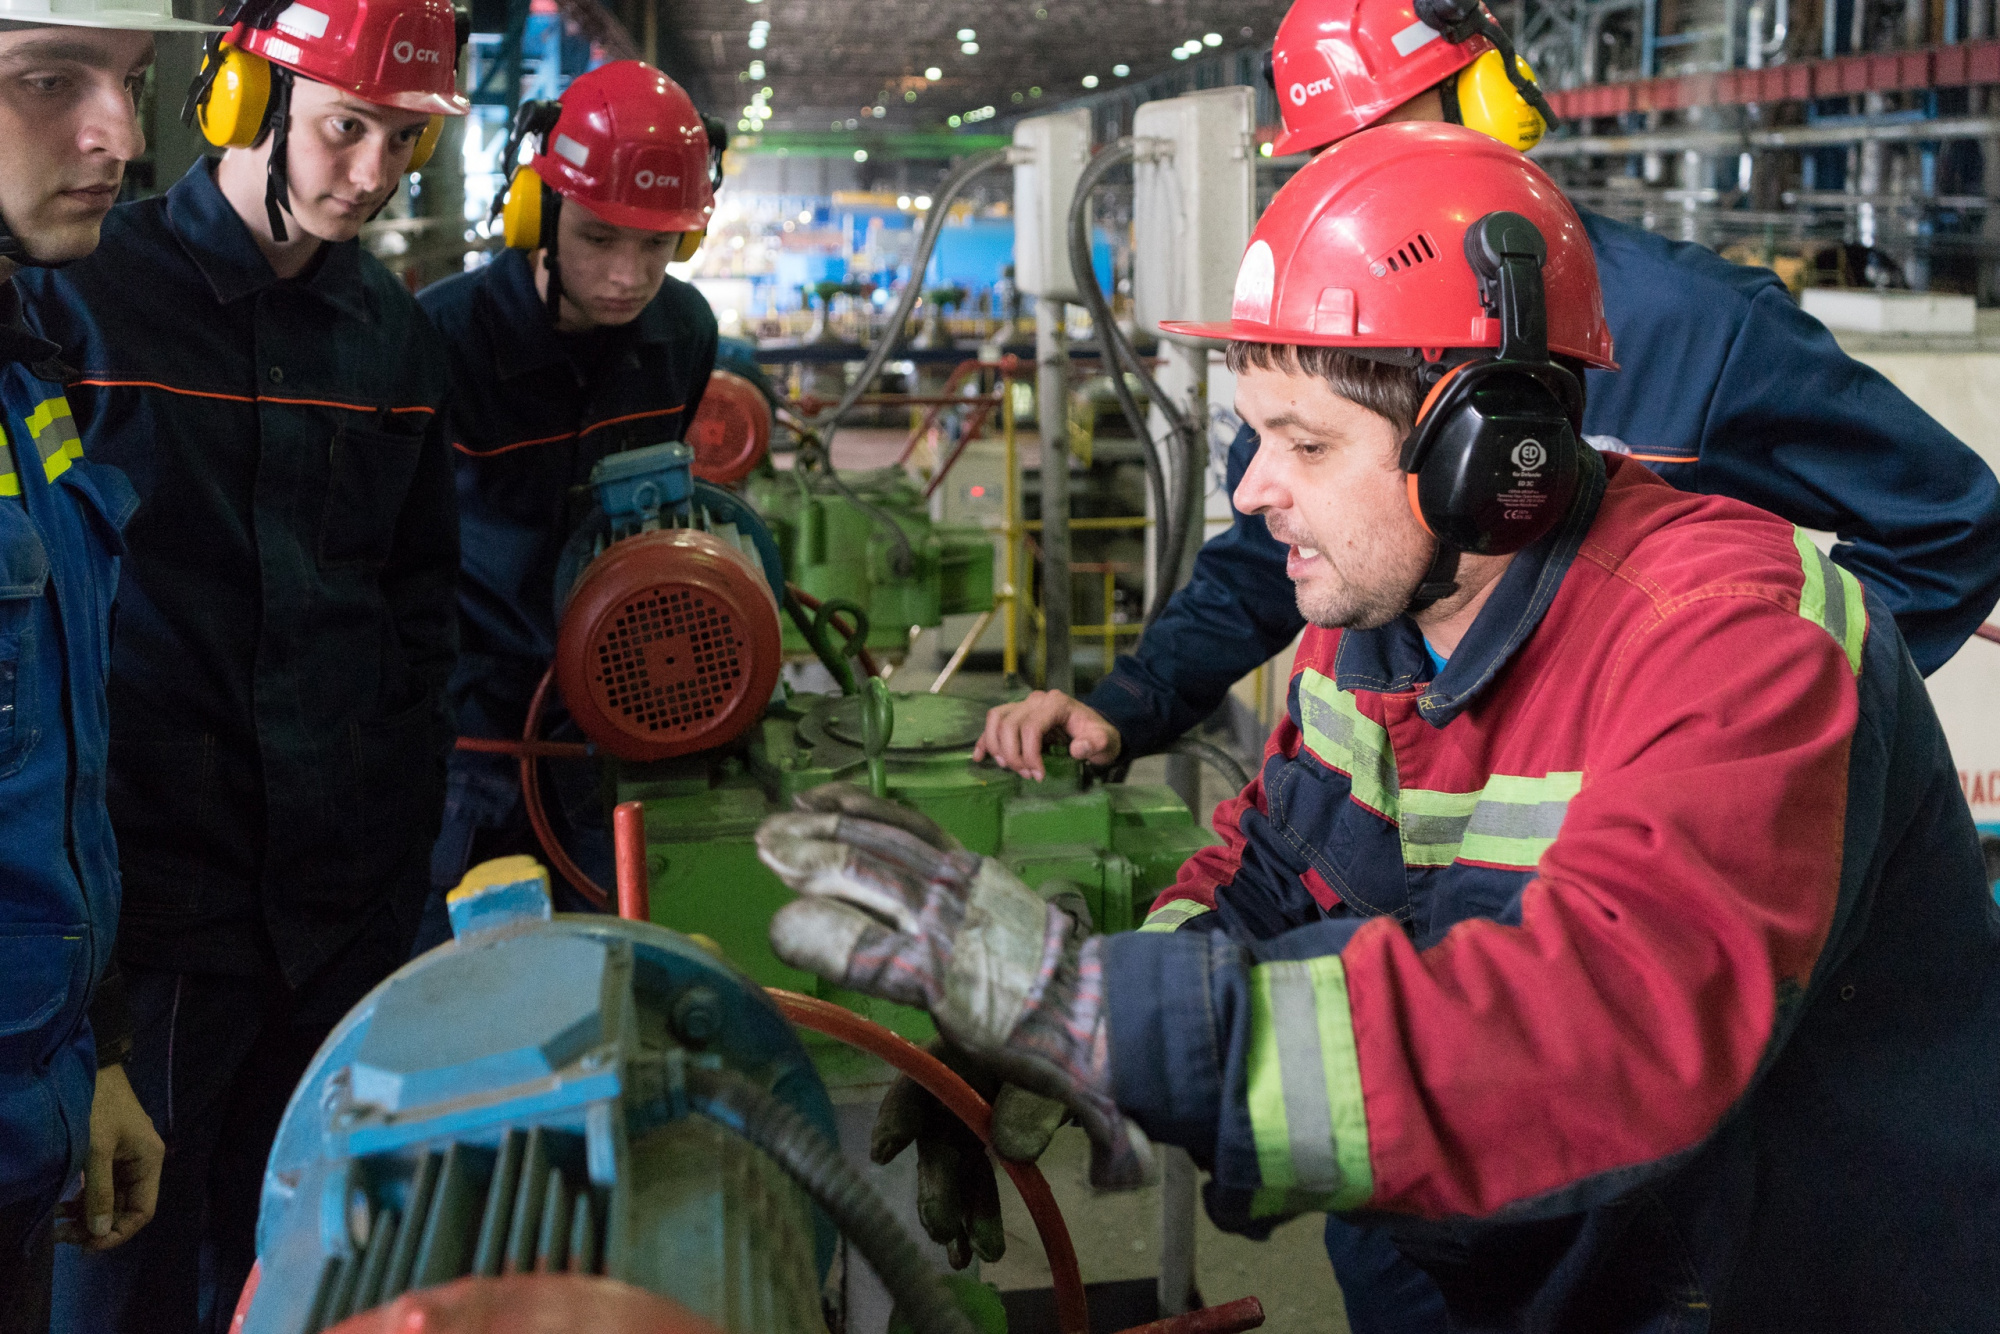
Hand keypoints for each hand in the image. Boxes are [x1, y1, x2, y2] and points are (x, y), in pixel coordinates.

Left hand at [56, 1064, 162, 1249]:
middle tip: (63, 1236)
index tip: (87, 1246)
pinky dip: (84, 1199)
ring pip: (112, 1199)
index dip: (118, 1233)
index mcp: (149, 1162)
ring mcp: (127, 1159)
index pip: (142, 1211)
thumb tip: (98, 1231)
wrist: (92, 1070)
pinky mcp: (111, 1154)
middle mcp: (143, 1163)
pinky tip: (62, 1206)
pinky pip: (102, 1186)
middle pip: (126, 1208)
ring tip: (57, 1225)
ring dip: (88, 1215)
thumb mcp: (96, 1151)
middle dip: (97, 1226)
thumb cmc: (98, 1108)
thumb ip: (99, 1192)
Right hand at [758, 786, 1151, 1186]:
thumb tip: (1013, 1139)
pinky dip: (868, 808)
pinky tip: (826, 800)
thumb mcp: (1018, 1079)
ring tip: (780, 820)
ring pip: (891, 842)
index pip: (884, 958)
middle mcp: (956, 922)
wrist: (1093, 1003)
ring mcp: (963, 884)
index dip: (830, 942)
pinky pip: (911, 827)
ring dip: (832, 825)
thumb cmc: (1038, 1050)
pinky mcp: (968, 866)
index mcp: (958, 982)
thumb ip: (1012, 1104)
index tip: (781, 929)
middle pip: (878, 879)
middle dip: (817, 859)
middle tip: (765, 848)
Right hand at [871, 1044, 1066, 1267]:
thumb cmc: (1061, 1045)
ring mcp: (967, 1116)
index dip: (897, 1115)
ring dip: (960, 1213)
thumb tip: (1013, 1152)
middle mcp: (953, 1085)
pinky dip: (976, 1215)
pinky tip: (973, 1252)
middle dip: (936, 1186)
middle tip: (940, 1227)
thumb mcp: (1048, 1066)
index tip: (884, 1154)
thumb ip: (1030, 1102)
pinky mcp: (987, 1140)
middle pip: (936, 1137)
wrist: (1085, 1057)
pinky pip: (978, 1180)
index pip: (919, 1079)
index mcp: (960, 1050)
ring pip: (956, 1169)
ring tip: (965, 1258)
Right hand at [973, 692, 1120, 780]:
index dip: (1030, 753)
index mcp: (1057, 703)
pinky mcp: (1016, 715)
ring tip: (1010, 767)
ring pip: (996, 719)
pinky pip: (993, 723)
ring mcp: (1024, 706)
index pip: (1031, 726)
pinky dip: (984, 740)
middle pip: (1009, 724)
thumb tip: (1077, 748)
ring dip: (997, 746)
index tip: (1038, 775)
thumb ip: (1096, 743)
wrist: (1094, 730)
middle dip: (1013, 754)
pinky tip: (980, 757)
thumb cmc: (1098, 735)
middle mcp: (1037, 701)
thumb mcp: (1106, 741)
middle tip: (1026, 775)